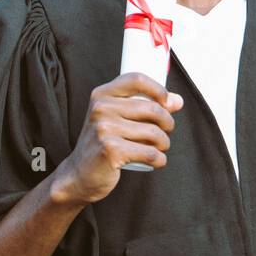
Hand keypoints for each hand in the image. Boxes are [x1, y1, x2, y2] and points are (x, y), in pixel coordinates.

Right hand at [51, 72, 183, 205]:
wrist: (78, 175)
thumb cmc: (103, 144)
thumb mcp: (117, 119)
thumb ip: (144, 106)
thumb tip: (177, 101)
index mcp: (102, 95)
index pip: (136, 79)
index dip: (159, 89)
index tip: (169, 102)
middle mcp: (100, 108)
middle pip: (152, 108)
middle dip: (168, 122)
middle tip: (167, 131)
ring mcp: (104, 129)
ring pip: (154, 133)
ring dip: (164, 143)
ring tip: (160, 147)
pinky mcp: (110, 151)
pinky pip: (149, 153)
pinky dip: (160, 159)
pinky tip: (158, 161)